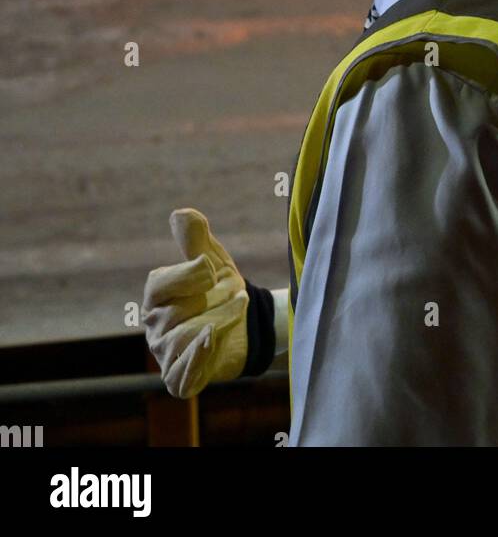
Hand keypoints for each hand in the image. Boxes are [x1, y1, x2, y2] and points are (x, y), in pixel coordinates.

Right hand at [143, 208, 248, 398]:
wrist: (246, 326)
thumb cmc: (220, 289)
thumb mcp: (213, 261)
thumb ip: (196, 239)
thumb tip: (180, 214)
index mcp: (156, 294)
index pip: (158, 284)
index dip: (187, 275)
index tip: (210, 268)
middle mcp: (154, 326)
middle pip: (177, 313)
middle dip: (214, 300)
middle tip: (239, 293)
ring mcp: (164, 354)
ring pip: (186, 339)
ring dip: (219, 322)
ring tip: (239, 308)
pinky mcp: (178, 380)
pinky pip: (181, 375)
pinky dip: (197, 359)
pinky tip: (212, 340)